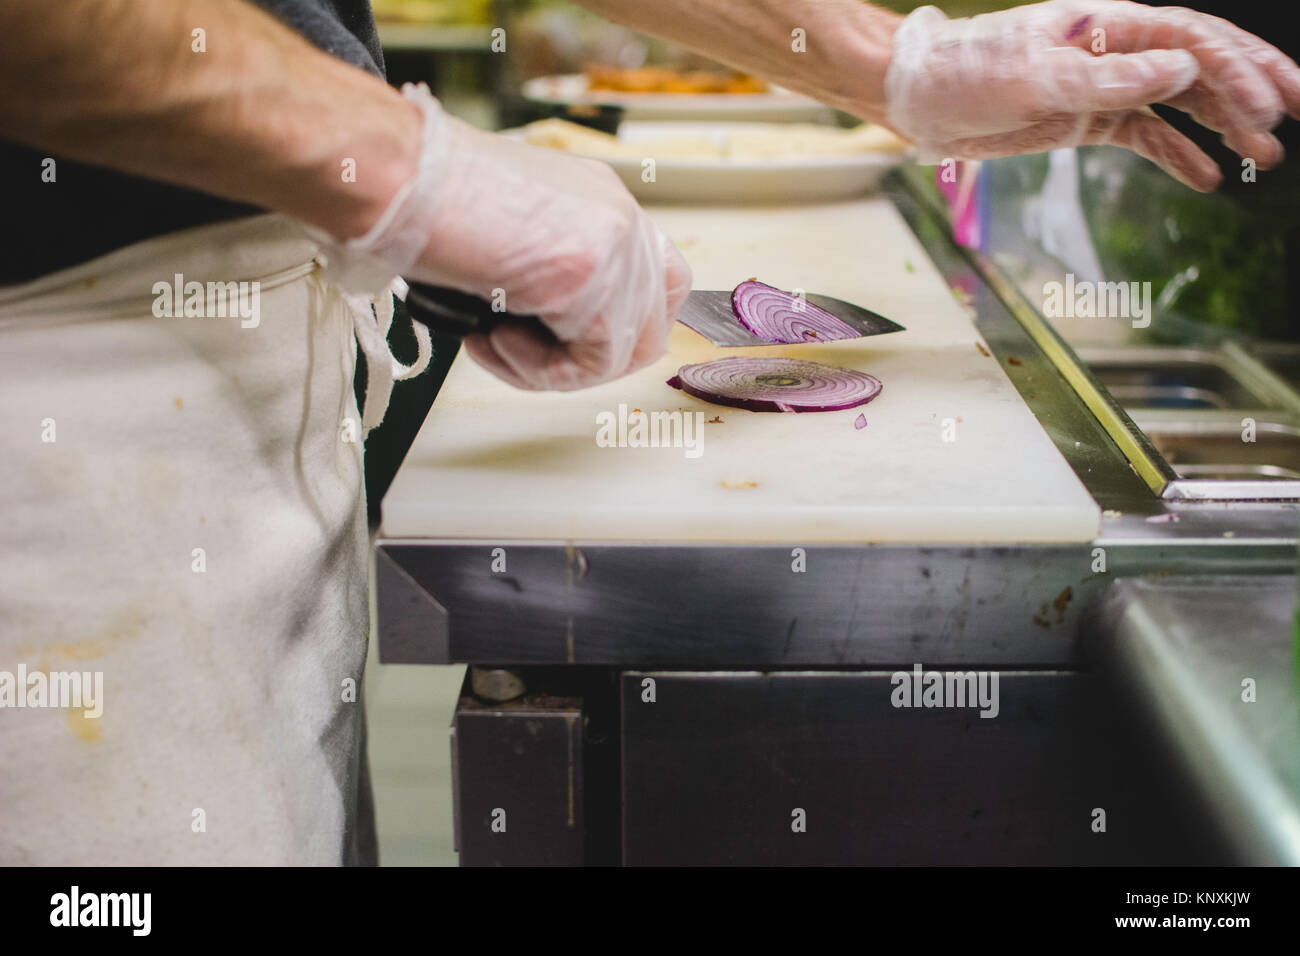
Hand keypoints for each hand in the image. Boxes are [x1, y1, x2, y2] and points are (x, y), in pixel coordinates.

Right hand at [320, 83, 691, 390]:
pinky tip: (491, 336)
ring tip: (494, 341)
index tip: (561, 341)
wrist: (401, 177)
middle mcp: (620, 216)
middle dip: (584, 356)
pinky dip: (537, 369)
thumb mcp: (505, 232)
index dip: (616, 325)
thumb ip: (546, 267)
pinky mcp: (596, 279)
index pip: (655, 276)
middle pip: (651, 324)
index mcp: (601, 200)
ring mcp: (616, 246)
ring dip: (554, 366)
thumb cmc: (423, 198)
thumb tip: (544, 322)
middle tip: (517, 347)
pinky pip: (590, 365)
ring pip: (623, 353)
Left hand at [883, 0, 1299, 190]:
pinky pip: (1144, 136)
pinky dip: (1176, 154)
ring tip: (1266, 151)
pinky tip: (1210, 176)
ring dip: (1223, 124)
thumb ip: (1108, 78)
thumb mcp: (1035, 76)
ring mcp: (1103, 87)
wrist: (920, 98)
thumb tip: (1183, 72)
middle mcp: (1114, 51)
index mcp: (1107, 26)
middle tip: (1296, 112)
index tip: (1264, 106)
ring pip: (1179, 102)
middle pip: (1199, 64)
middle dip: (1252, 85)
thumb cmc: (969, 73)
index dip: (1234, 69)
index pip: (1189, 40)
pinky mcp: (1085, 121)